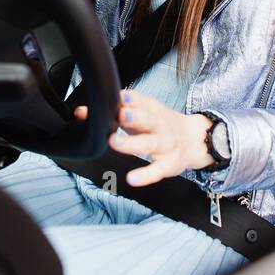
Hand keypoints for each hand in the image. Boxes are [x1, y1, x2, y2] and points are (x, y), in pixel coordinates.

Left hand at [72, 88, 213, 186]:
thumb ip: (111, 113)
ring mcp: (166, 144)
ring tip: (115, 143)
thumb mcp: (140, 114)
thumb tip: (80, 112)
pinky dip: (146, 175)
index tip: (115, 96)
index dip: (128, 98)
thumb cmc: (159, 125)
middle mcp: (159, 125)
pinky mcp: (169, 163)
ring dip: (133, 142)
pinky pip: (157, 170)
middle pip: (147, 118)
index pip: (140, 100)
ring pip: (150, 143)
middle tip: (119, 114)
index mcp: (152, 109)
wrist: (195, 139)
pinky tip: (132, 178)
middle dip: (133, 116)